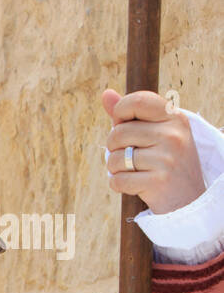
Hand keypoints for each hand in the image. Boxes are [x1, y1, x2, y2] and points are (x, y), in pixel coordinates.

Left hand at [103, 89, 205, 213]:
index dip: (120, 111)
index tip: (122, 123)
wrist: (188, 199)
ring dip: (116, 168)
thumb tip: (105, 94)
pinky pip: (117, 180)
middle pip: (118, 133)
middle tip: (130, 155)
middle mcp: (173, 134)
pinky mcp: (158, 181)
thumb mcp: (154, 133)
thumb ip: (129, 114)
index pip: (138, 101)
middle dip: (114, 147)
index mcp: (174, 117)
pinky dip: (119, 185)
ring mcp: (167, 158)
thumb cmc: (164, 162)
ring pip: (115, 158)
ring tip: (135, 171)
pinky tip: (135, 185)